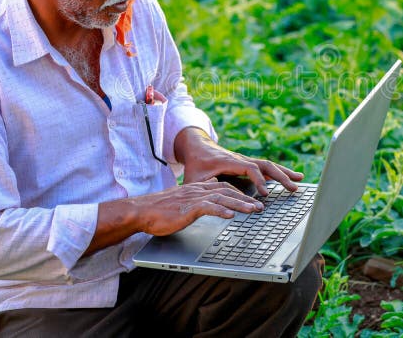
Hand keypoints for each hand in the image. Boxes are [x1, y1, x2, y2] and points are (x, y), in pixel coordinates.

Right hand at [130, 181, 262, 235]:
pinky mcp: (188, 208)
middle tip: (260, 206)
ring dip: (240, 204)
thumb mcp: (182, 201)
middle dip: (246, 198)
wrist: (141, 211)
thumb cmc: (159, 210)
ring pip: (223, 198)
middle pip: (228, 191)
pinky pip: (208, 207)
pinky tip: (231, 215)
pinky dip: (221, 210)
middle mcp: (198, 190)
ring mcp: (194, 198)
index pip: (224, 187)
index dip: (240, 193)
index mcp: (197, 188)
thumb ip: (196, 197)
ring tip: (253, 210)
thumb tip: (209, 193)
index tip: (252, 200)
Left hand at [175, 127, 303, 194]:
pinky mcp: (248, 164)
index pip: (249, 168)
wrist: (197, 147)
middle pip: (265, 165)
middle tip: (293, 188)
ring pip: (268, 165)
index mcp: (229, 162)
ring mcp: (246, 161)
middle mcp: (241, 160)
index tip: (265, 194)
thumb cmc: (195, 164)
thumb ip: (200, 188)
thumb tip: (208, 199)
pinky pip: (266, 168)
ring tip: (299, 180)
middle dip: (280, 176)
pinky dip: (279, 172)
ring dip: (284, 173)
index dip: (258, 181)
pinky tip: (290, 178)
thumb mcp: (193, 177)